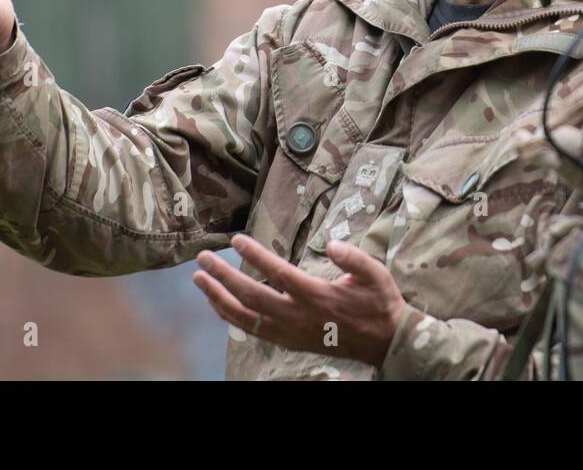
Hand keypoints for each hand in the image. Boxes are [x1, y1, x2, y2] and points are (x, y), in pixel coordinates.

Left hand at [193, 234, 405, 367]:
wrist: (383, 342)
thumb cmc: (378, 302)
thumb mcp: (376, 275)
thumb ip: (354, 259)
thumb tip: (332, 244)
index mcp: (317, 296)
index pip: (278, 274)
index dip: (255, 256)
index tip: (236, 239)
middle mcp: (298, 316)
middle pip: (251, 296)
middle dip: (223, 276)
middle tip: (203, 257)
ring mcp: (290, 332)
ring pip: (245, 318)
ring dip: (219, 298)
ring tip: (199, 279)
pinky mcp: (288, 341)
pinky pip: (252, 331)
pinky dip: (231, 317)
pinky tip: (217, 304)